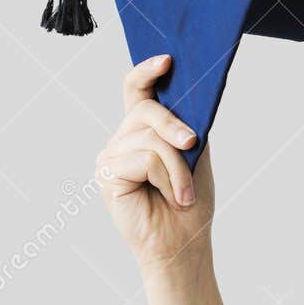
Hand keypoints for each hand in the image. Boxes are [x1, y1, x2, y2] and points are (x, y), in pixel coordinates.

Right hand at [96, 54, 214, 272]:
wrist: (184, 244)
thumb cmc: (189, 204)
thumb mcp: (196, 155)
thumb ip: (187, 124)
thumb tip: (190, 93)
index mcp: (142, 132)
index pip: (136, 91)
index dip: (147, 72)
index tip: (167, 60)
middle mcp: (121, 140)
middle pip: (147, 109)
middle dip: (176, 127)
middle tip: (193, 146)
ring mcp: (111, 156)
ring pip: (152, 137)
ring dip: (179, 166)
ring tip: (183, 193)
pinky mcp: (107, 174)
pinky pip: (146, 158)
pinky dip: (169, 177)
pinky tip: (170, 197)